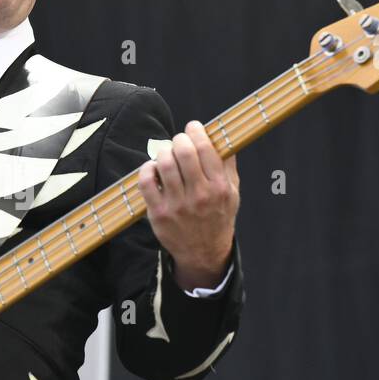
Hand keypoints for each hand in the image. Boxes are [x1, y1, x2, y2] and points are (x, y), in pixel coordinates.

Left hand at [138, 121, 239, 288]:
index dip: (196, 131)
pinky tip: (153, 169)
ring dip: (163, 152)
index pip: (206, 148)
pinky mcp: (158, 213)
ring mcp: (177, 205)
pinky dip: (147, 168)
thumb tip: (224, 137)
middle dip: (179, 139)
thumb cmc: (218, 217)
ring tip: (166, 154)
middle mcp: (199, 195)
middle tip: (178, 141)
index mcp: (219, 187)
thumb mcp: (232, 193)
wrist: (204, 252)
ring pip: (164, 163)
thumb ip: (228, 165)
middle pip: (184, 152)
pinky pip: (146, 181)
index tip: (193, 127)